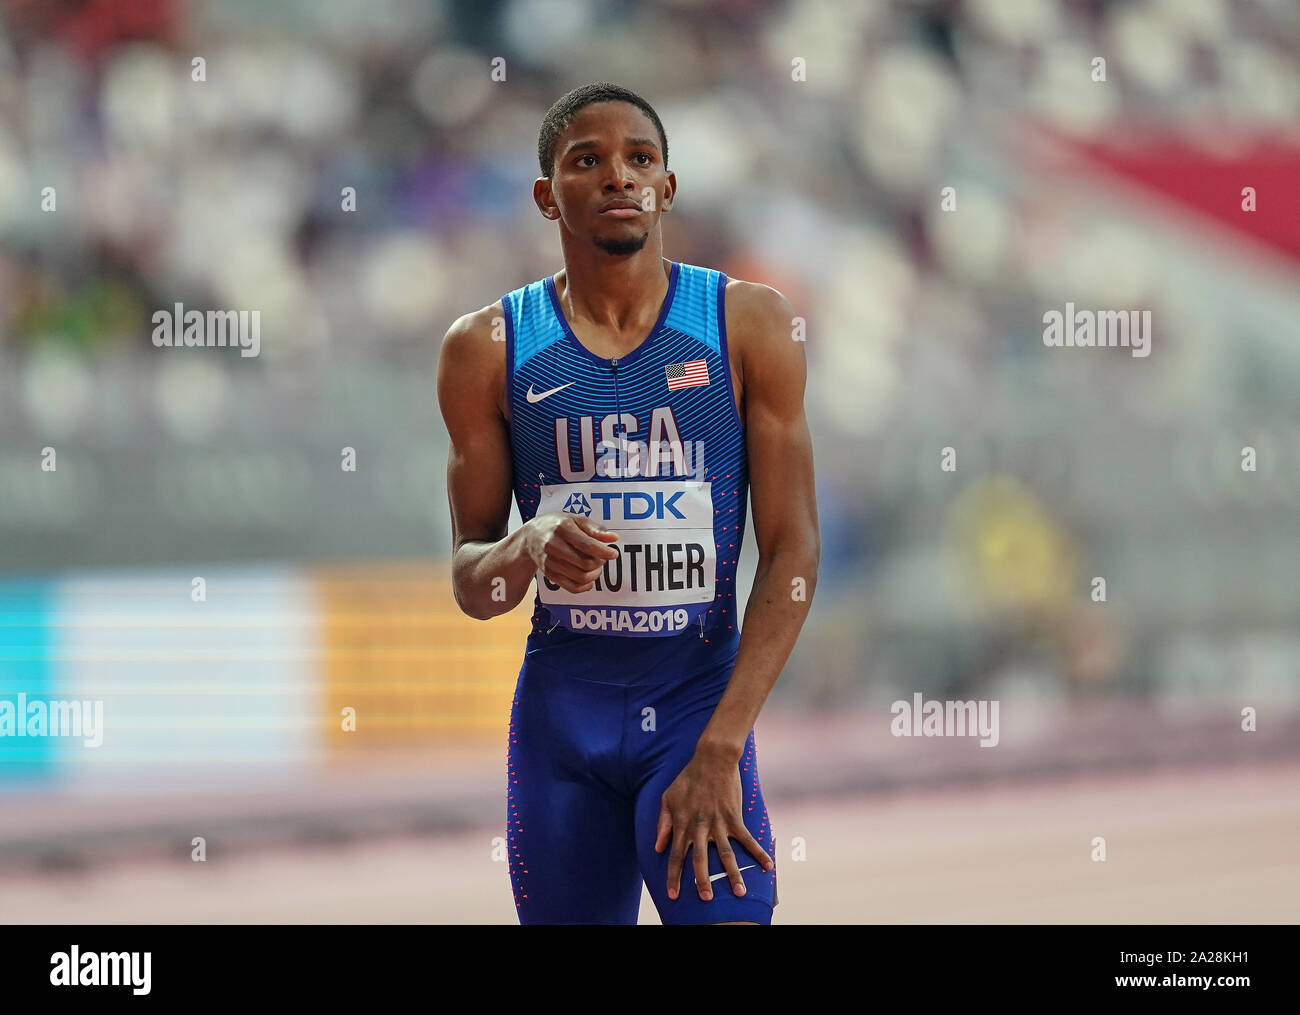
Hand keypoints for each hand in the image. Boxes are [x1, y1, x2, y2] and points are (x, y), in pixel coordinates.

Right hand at [523, 512, 618, 592]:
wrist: (530, 536)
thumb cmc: (557, 525)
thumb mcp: (575, 519)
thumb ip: (595, 528)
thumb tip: (614, 538)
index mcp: (562, 528)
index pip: (586, 545)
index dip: (604, 552)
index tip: (614, 554)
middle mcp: (553, 545)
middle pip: (584, 563)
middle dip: (599, 563)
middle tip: (601, 558)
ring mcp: (550, 561)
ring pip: (580, 577)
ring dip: (594, 575)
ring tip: (596, 567)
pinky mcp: (549, 574)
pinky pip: (572, 587)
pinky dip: (585, 586)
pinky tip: (589, 579)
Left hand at [654, 746, 774, 900]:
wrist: (712, 759)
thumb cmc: (688, 778)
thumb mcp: (667, 798)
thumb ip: (663, 823)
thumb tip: (658, 847)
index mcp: (683, 824)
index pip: (676, 855)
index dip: (674, 876)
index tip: (672, 895)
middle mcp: (700, 826)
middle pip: (700, 859)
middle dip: (702, 881)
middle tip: (706, 899)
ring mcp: (718, 822)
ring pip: (725, 854)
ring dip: (733, 874)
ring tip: (739, 892)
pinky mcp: (735, 817)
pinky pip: (747, 838)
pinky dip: (758, 852)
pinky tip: (767, 866)